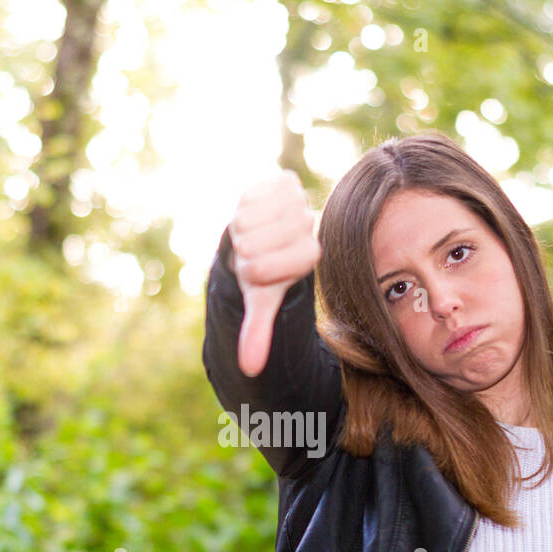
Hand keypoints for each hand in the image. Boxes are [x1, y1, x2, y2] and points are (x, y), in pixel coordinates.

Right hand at [228, 170, 320, 376]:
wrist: (264, 236)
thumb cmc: (263, 272)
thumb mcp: (260, 300)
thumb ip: (258, 331)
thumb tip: (250, 369)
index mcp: (309, 256)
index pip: (264, 268)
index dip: (251, 270)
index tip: (255, 270)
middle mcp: (310, 228)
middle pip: (254, 244)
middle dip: (245, 249)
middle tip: (253, 248)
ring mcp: (300, 202)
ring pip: (249, 219)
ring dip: (242, 228)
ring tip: (252, 232)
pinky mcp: (285, 181)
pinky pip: (249, 196)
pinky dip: (243, 207)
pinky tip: (254, 213)